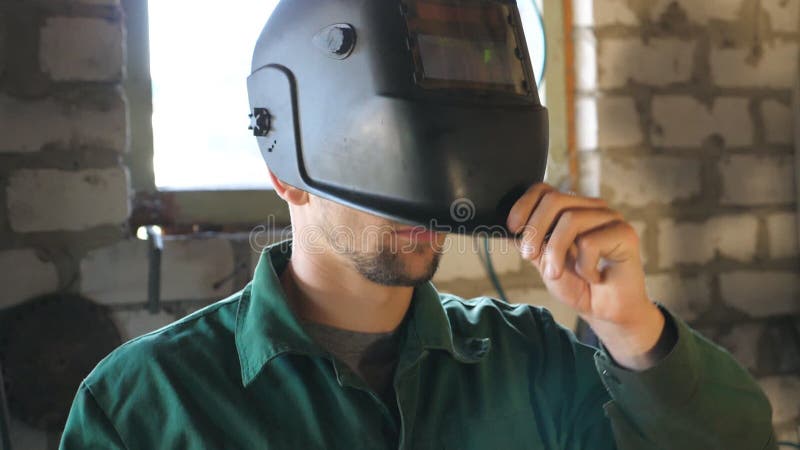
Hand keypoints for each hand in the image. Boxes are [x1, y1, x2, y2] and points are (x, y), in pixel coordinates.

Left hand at [506, 183, 664, 370]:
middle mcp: (592, 208)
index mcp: (572, 209)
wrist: (605, 312)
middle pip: (555, 199)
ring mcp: (611, 218)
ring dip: (555, 252)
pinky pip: (591, 242)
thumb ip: (529, 242)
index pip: (543, 190)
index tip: (512, 228)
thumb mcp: (543, 261)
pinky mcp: (626, 234)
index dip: (523, 205)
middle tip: (529, 256)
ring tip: (556, 273)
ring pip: (571, 219)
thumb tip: (505, 228)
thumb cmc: (577, 285)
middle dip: (534, 230)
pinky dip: (584, 266)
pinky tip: (592, 277)